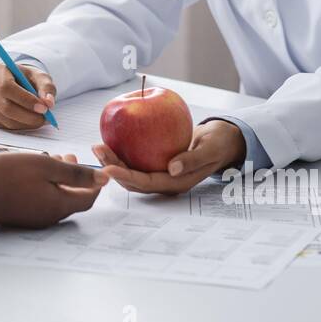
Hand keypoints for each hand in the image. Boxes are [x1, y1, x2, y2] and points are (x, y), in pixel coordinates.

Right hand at [0, 62, 56, 129]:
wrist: (16, 82)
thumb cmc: (27, 78)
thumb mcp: (39, 77)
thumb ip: (46, 87)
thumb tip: (48, 103)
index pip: (7, 87)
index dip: (25, 100)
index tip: (43, 108)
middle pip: (5, 107)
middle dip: (28, 116)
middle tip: (45, 118)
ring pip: (6, 119)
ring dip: (26, 123)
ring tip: (40, 119)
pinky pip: (3, 126)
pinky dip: (20, 126)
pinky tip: (28, 120)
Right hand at [0, 151, 105, 230]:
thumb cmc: (8, 173)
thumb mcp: (46, 166)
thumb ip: (76, 174)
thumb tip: (105, 180)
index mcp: (59, 206)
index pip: (88, 198)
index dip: (95, 182)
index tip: (94, 164)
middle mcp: (48, 217)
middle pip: (71, 199)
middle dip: (75, 177)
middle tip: (69, 155)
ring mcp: (32, 219)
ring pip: (55, 199)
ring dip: (58, 180)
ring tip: (51, 158)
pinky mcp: (19, 215)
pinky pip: (40, 201)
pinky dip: (45, 186)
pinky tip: (34, 171)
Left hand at [91, 119, 245, 195]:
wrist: (222, 140)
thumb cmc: (218, 144)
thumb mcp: (210, 149)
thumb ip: (192, 159)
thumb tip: (172, 168)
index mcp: (177, 183)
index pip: (146, 183)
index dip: (126, 176)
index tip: (109, 167)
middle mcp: (165, 181)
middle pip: (133, 180)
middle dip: (112, 168)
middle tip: (98, 149)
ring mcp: (160, 173)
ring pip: (131, 171)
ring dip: (113, 161)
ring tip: (99, 146)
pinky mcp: (156, 162)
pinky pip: (136, 160)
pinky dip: (123, 152)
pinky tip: (113, 138)